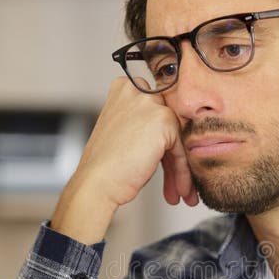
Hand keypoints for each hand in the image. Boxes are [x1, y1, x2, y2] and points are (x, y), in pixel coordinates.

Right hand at [51, 77, 197, 242]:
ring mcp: (151, 102)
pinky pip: (181, 148)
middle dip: (172, 158)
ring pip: (176, 138)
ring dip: (179, 169)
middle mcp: (138, 89)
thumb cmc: (106, 164)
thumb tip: (172, 134)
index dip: (162, 143)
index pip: (155, 113)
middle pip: (168, 125)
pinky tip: (179, 189)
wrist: (97, 182)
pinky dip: (182, 171)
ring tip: (179, 191)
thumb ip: (145, 123)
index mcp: (124, 87)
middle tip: (176, 183)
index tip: (165, 165)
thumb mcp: (125, 132)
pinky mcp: (164, 119)